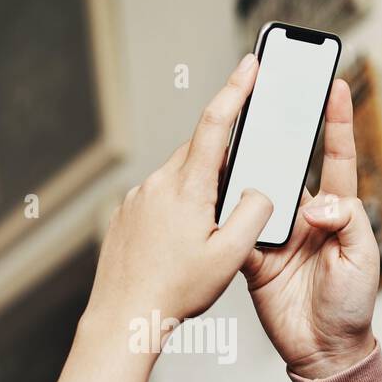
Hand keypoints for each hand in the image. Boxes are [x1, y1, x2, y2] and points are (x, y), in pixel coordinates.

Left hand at [56, 54, 274, 381]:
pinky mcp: (125, 213)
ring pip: (178, 176)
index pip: (215, 124)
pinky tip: (181, 242)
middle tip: (242, 185)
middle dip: (224, 158)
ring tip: (209, 231)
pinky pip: (159, 196)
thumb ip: (254, 213)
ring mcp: (137, 198)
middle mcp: (157, 184)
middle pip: (198, 151)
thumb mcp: (231, 256)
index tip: (250, 64)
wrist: (123, 317)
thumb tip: (259, 188)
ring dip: (200, 188)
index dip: (236, 89)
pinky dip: (178, 206)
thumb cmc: (176, 292)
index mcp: (187, 188)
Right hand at [243, 79, 379, 378]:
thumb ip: (346, 222)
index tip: (334, 85)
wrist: (324, 351)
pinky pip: (235, 231)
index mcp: (337, 211)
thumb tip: (316, 203)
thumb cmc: (353, 305)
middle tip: (267, 98)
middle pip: (287, 167)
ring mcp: (276, 235)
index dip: (335, 122)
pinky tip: (215, 193)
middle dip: (278, 133)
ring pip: (256, 193)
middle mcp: (304, 216)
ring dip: (246, 171)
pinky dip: (225, 216)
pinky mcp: (253, 258)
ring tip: (234, 139)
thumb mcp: (362, 259)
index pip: (336, 158)